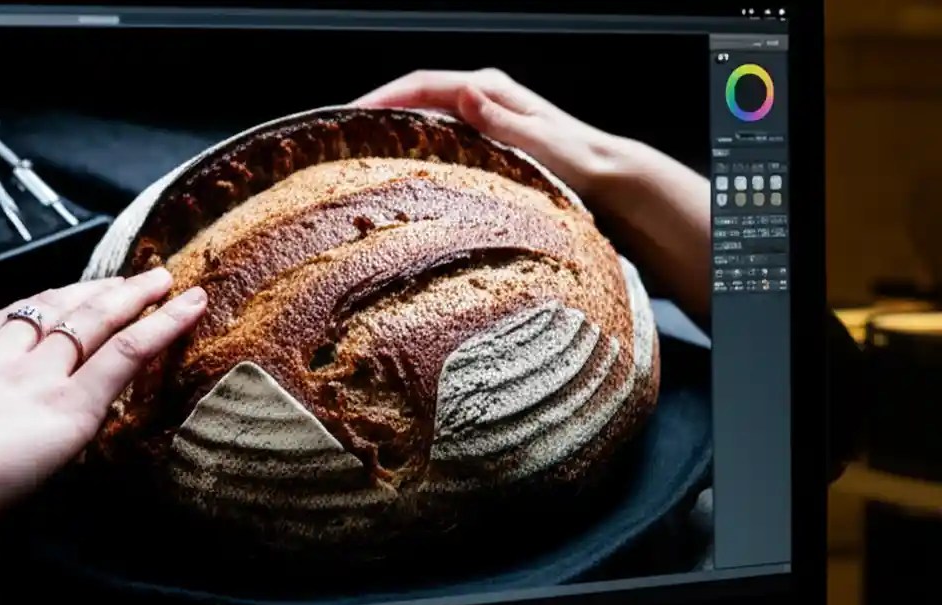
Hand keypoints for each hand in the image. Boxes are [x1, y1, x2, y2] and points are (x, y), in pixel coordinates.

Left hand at [0, 268, 205, 514]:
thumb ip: (72, 431)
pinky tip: (44, 299)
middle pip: (95, 319)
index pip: (128, 352)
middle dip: (135, 293)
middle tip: (161, 278)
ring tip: (113, 281)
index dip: (166, 323)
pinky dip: (36, 302)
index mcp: (66, 414)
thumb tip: (90, 404)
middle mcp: (36, 377)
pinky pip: (7, 316)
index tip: (192, 303)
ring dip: (89, 290)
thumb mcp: (48, 477)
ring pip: (52, 309)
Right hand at [353, 68, 631, 199]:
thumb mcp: (542, 143)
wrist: (607, 179)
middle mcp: (481, 98)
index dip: (382, 97)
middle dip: (374, 113)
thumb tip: (465, 94)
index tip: (349, 113)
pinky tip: (396, 172)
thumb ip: (504, 122)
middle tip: (336, 136)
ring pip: (422, 119)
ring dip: (390, 132)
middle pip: (414, 98)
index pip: (422, 86)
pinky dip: (410, 149)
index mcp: (489, 91)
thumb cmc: (580, 164)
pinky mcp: (482, 142)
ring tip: (355, 154)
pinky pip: (435, 139)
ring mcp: (480, 119)